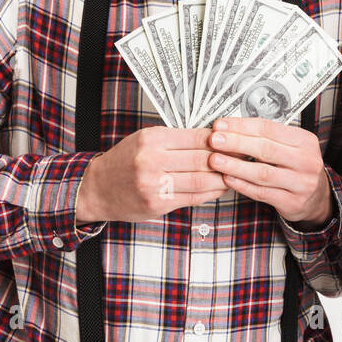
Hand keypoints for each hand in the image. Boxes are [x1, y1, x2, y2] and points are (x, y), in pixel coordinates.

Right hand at [76, 126, 227, 223]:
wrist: (97, 189)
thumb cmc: (124, 162)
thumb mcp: (145, 140)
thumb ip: (176, 139)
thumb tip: (214, 137)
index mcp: (152, 139)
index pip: (197, 137)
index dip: (221, 139)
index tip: (237, 139)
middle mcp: (152, 161)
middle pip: (202, 158)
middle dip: (227, 158)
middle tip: (245, 157)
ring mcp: (155, 185)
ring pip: (201, 180)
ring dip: (223, 178)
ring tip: (235, 173)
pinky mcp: (158, 204)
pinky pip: (193, 197)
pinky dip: (211, 192)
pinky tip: (220, 187)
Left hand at [207, 117, 331, 227]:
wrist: (316, 197)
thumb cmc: (296, 167)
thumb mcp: (291, 146)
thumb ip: (267, 137)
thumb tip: (230, 127)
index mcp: (304, 141)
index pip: (269, 128)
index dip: (242, 126)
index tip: (221, 125)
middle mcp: (306, 161)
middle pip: (266, 149)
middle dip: (236, 143)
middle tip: (214, 140)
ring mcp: (301, 183)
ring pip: (262, 173)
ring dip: (235, 165)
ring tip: (215, 160)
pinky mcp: (292, 202)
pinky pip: (262, 192)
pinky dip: (242, 185)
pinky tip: (227, 178)